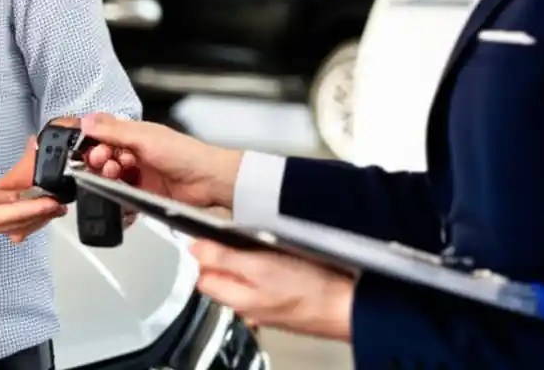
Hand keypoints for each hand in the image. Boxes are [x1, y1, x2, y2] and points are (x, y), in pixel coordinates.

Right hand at [0, 168, 63, 251]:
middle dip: (40, 215)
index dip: (35, 209)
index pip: (12, 213)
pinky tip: (18, 211)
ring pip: (10, 224)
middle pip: (17, 222)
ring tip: (47, 209)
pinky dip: (14, 217)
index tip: (53, 204)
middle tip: (61, 207)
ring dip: (30, 217)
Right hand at [79, 113, 242, 209]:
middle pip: (104, 158)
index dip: (93, 143)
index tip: (91, 149)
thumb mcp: (145, 137)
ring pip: (110, 177)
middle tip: (105, 163)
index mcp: (135, 135)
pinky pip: (120, 196)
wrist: (208, 181)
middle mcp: (135, 153)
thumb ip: (114, 130)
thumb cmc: (186, 154)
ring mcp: (138, 174)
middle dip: (99, 160)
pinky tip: (116, 195)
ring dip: (107, 177)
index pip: (103, 136)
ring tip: (115, 175)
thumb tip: (87, 121)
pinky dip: (115, 197)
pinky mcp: (142, 194)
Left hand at [190, 240, 353, 341]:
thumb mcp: (258, 266)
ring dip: (251, 263)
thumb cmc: (309, 289)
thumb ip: (223, 259)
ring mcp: (267, 306)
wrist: (349, 306)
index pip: (203, 275)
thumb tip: (194, 249)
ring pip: (246, 279)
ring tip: (270, 250)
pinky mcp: (285, 301)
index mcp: (235, 299)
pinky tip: (286, 262)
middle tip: (248, 242)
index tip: (218, 237)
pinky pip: (267, 282)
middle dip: (229, 258)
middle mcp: (248, 307)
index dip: (208, 253)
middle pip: (223, 277)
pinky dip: (272, 271)